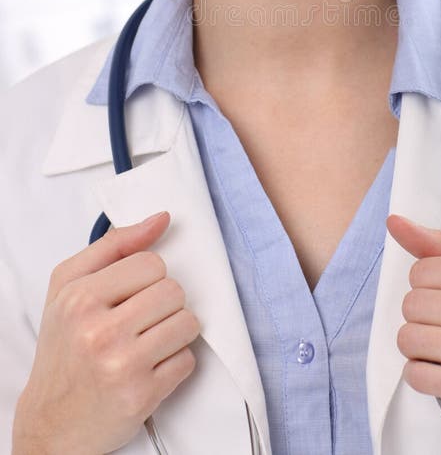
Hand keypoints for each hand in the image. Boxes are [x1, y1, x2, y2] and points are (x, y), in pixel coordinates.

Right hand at [12, 212, 200, 454]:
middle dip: (164, 304)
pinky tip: (150, 368)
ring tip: (149, 342)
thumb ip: (114, 245)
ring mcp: (122, 366)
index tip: (132, 295)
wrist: (51, 422)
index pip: (151, 263)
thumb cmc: (64, 347)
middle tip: (141, 321)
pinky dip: (175, 363)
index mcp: (80, 298)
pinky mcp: (142, 396)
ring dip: (175, 332)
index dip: (148, 278)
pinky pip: (188, 360)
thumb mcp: (68, 286)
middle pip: (173, 290)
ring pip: (188, 323)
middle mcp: (99, 331)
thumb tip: (161, 219)